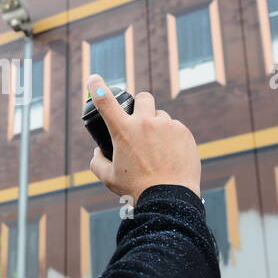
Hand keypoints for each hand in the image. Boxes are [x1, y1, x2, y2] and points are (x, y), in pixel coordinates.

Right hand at [86, 74, 201, 200]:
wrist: (170, 199)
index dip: (96, 86)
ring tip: (158, 152)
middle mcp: (145, 122)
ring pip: (161, 117)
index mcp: (123, 130)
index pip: (104, 101)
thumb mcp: (109, 178)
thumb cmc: (137, 189)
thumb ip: (97, 162)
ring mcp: (167, 126)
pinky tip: (170, 157)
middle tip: (140, 122)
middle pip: (143, 97)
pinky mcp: (184, 133)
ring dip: (157, 127)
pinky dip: (172, 139)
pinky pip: (176, 129)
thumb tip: (98, 151)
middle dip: (141, 105)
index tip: (93, 78)